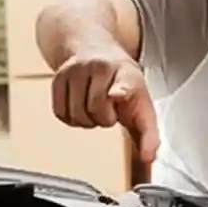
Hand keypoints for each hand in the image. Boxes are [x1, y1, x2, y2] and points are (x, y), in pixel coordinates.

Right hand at [51, 44, 159, 162]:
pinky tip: (80, 105)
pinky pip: (60, 112)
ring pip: (76, 114)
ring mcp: (76, 69)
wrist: (94, 48)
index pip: (124, 83)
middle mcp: (101, 66)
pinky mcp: (58, 76)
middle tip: (110, 108)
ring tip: (95, 105)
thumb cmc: (122, 82)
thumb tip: (149, 158)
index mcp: (127, 74)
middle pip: (97, 111)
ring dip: (86, 119)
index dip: (120, 91)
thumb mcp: (141, 100)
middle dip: (104, 118)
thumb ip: (148, 132)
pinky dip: (71, 117)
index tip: (117, 95)